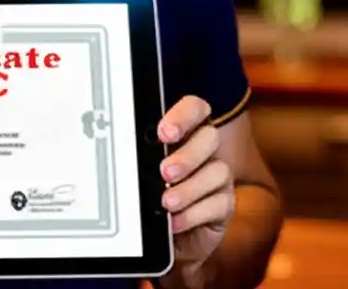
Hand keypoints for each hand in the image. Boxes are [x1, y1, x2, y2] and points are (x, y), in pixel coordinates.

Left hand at [158, 96, 234, 279]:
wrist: (165, 238)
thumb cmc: (150, 197)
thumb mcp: (140, 173)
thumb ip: (141, 157)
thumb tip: (123, 153)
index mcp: (184, 133)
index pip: (195, 109)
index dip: (184, 115)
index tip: (163, 132)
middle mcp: (205, 151)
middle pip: (209, 138)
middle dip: (187, 155)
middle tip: (164, 172)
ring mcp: (217, 178)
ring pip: (217, 171)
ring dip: (189, 188)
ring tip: (166, 202)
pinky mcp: (224, 205)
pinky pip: (219, 204)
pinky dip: (194, 214)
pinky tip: (175, 221)